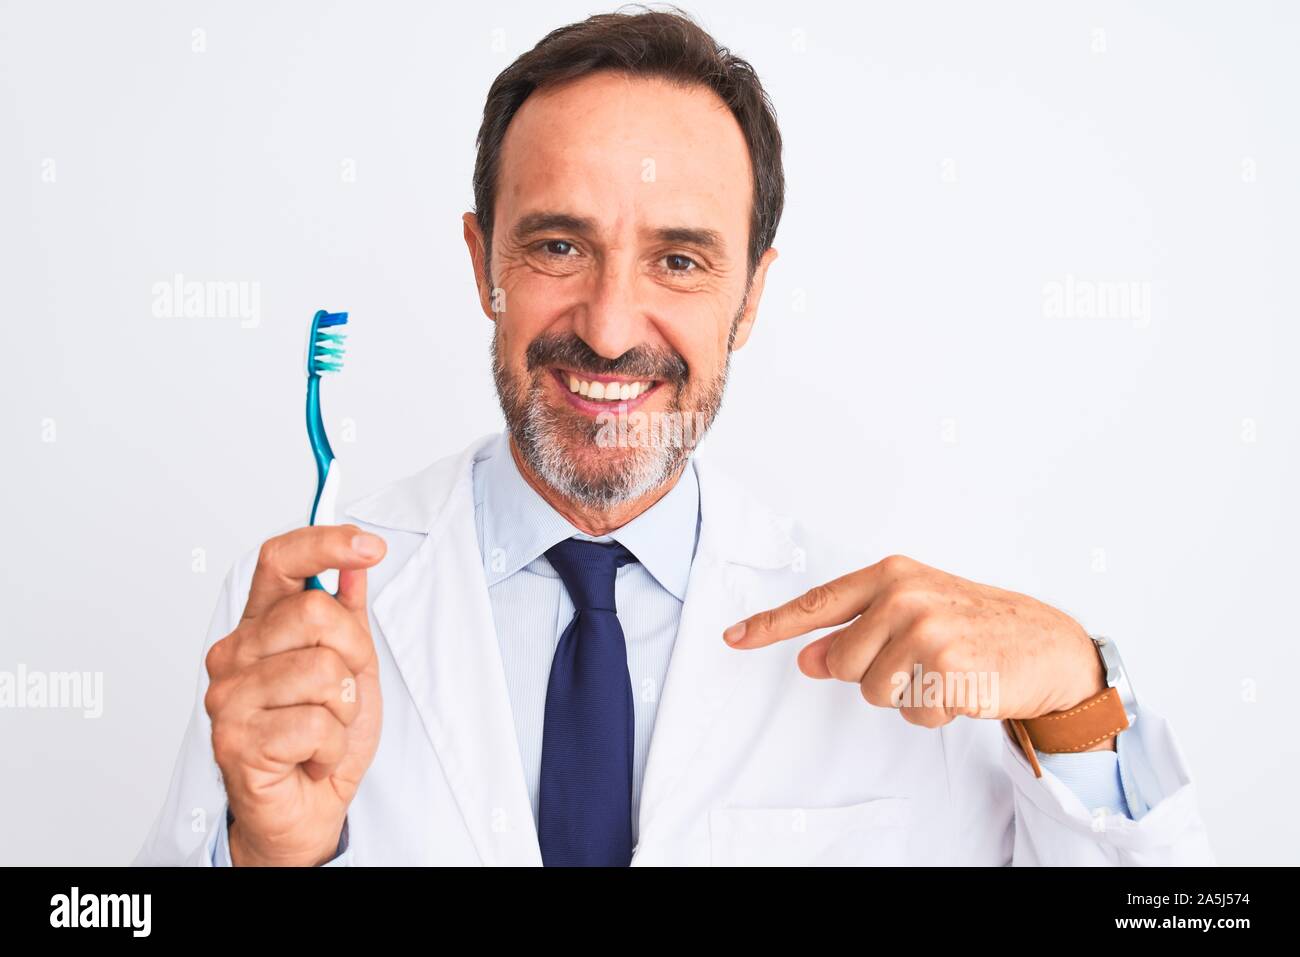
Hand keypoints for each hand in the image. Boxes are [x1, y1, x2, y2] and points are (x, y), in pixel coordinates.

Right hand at [204, 525, 386, 865]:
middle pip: (316, 614)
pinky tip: (310, 755)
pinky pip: (316, 723)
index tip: (369, 546)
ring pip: (323, 672)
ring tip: (325, 729)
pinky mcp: (236, 740)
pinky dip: (331, 745)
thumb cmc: (319, 739)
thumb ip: (348, 615)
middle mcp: (235, 655)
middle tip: (341, 694)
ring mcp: (229, 697)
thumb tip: (355, 564)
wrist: (303, 809)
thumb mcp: (350, 666)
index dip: (326, 544)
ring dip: (344, 708)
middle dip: (353, 656)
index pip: (280, 561)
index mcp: (260, 627)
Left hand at [723, 555, 1108, 742]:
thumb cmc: (977, 625)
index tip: (734, 638)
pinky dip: (935, 712)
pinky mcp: (949, 668)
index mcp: (891, 575)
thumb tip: (809, 659)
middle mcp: (905, 595)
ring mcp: (927, 630)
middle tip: (920, 661)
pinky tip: (963, 688)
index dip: (770, 625)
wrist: (1047, 644)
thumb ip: (857, 632)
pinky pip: (912, 712)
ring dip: (906, 696)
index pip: (817, 603)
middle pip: (841, 662)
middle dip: (873, 675)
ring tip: (943, 672)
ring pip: (873, 692)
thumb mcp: (914, 614)